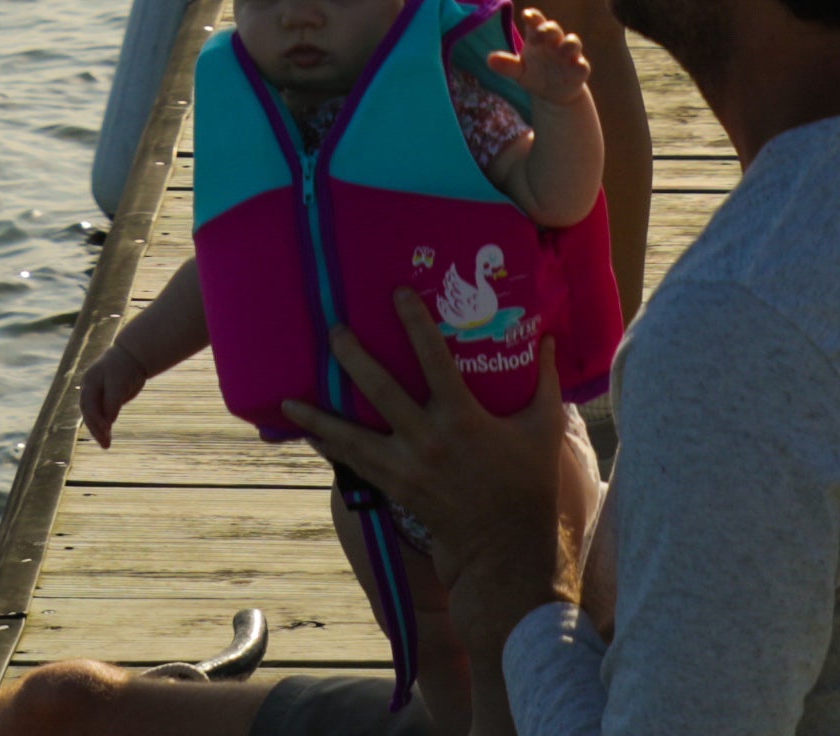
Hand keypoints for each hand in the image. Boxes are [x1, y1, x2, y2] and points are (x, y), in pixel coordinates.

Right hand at [77, 334, 150, 448]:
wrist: (131, 358)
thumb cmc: (124, 368)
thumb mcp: (119, 382)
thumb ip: (113, 401)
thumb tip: (108, 422)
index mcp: (89, 382)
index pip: (88, 404)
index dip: (95, 419)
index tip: (105, 431)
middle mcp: (89, 390)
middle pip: (88, 413)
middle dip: (95, 429)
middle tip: (105, 444)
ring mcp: (95, 395)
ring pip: (93, 416)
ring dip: (98, 431)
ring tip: (106, 445)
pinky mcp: (103, 401)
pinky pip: (101, 416)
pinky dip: (103, 426)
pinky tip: (107, 437)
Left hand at [277, 298, 578, 616]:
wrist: (505, 547)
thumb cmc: (526, 484)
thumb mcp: (542, 429)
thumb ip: (546, 382)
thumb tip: (550, 338)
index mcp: (463, 419)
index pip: (433, 359)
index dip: (414, 322)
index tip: (397, 292)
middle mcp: (427, 439)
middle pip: (379, 390)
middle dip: (352, 357)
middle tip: (333, 330)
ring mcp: (406, 466)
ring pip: (352, 436)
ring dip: (319, 416)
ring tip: (289, 399)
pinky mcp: (395, 487)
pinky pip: (354, 464)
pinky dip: (329, 448)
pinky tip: (307, 434)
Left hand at [491, 4, 596, 114]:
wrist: (553, 94)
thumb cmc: (534, 74)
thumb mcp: (519, 72)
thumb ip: (507, 65)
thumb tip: (489, 60)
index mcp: (538, 38)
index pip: (536, 22)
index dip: (533, 17)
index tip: (527, 15)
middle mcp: (554, 43)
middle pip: (554, 29)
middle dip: (549, 28)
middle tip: (541, 31)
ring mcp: (568, 55)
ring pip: (573, 42)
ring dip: (570, 43)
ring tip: (563, 48)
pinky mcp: (579, 70)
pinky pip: (582, 66)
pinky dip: (580, 65)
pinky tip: (577, 66)